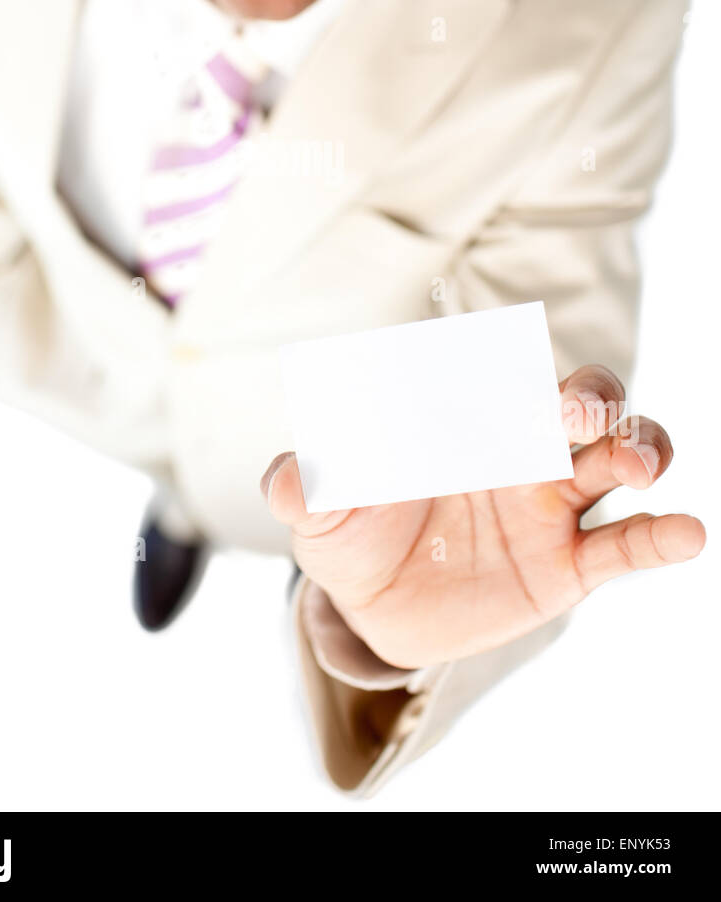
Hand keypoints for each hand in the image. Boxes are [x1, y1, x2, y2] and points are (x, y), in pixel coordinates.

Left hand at [261, 364, 705, 669]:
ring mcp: (546, 501)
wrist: (375, 606)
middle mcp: (513, 444)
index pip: (491, 369)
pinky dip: (659, 537)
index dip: (503, 360)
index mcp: (458, 414)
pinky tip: (688, 534)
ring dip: (637, 448)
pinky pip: (622, 545)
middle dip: (588, 395)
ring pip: (613, 457)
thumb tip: (286, 475)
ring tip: (640, 464)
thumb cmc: (349, 532)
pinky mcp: (566, 563)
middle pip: (572, 400)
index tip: (497, 365)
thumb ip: (306, 488)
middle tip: (586, 412)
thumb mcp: (319, 513)